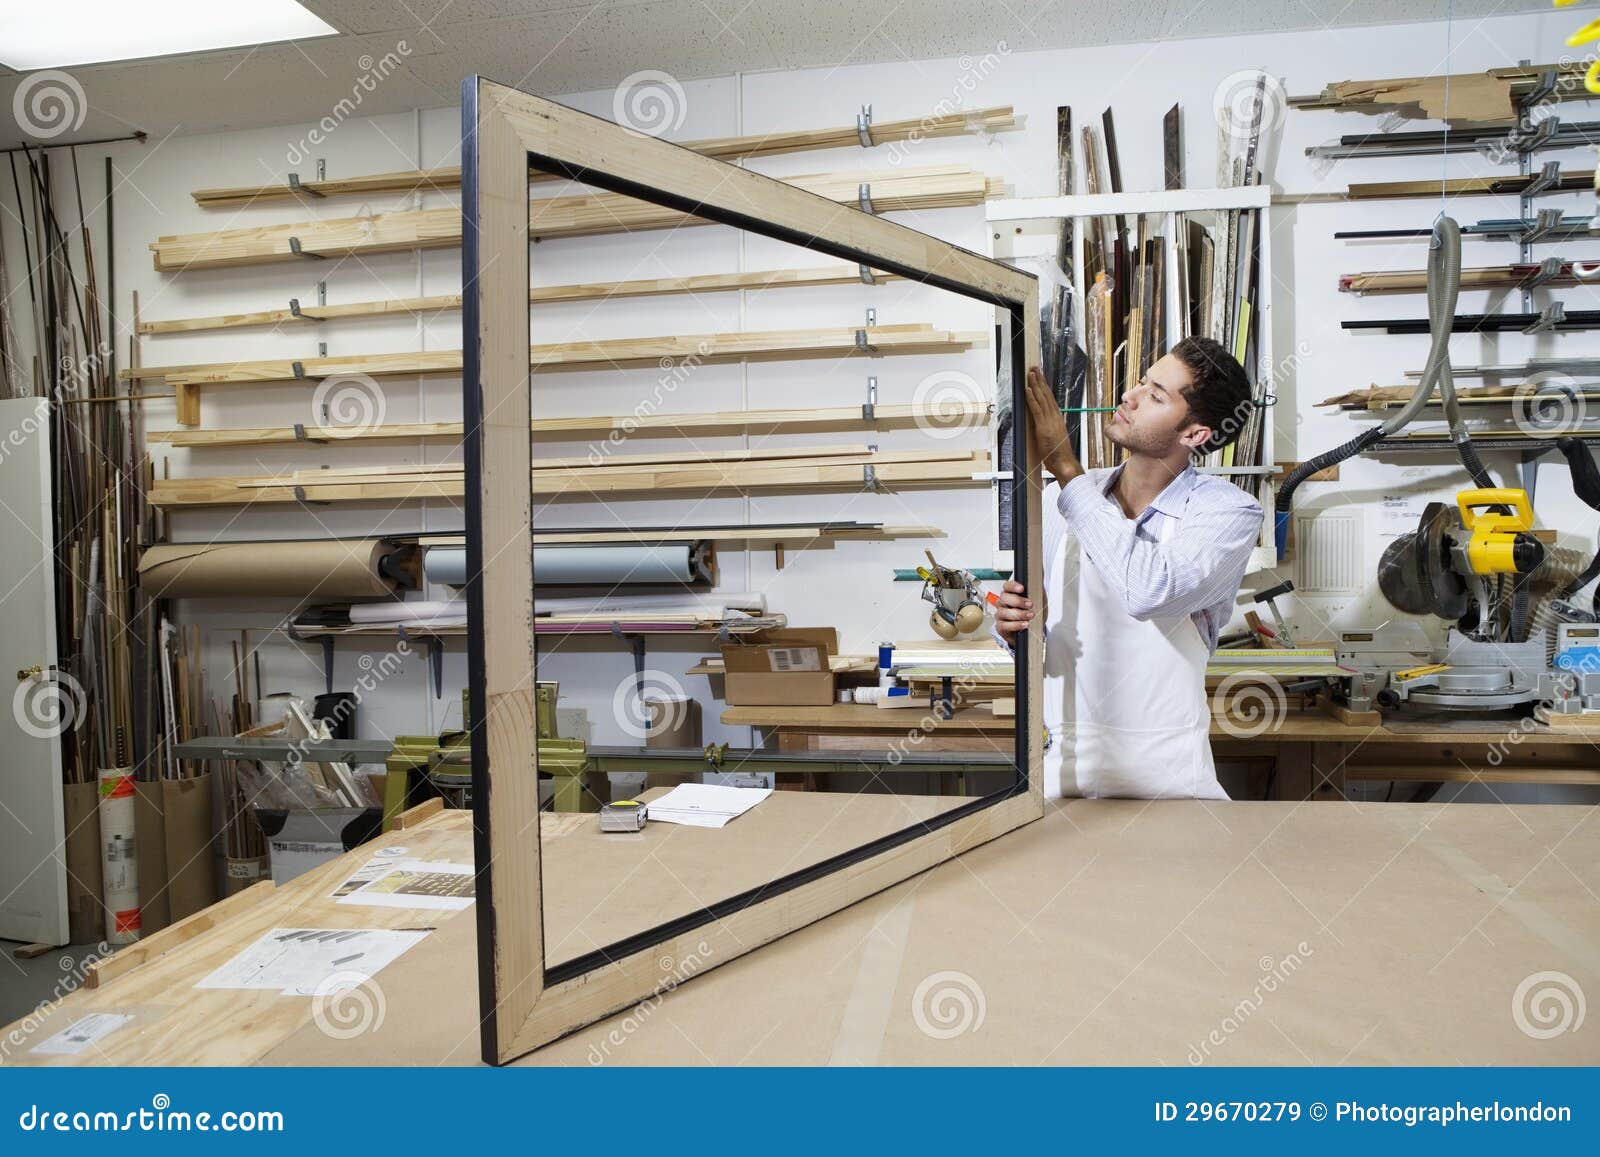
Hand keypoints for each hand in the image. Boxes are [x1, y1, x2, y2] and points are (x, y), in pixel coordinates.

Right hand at [994, 579, 1035, 637]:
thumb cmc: (1031, 612)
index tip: (1022, 588)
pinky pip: (1004, 625)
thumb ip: (1037, 586)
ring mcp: (1000, 614)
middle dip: (1018, 601)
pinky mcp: (1000, 626)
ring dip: (1019, 614)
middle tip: (1030, 604)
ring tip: (1030, 616)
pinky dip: (1015, 625)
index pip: (1007, 586)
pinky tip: (1024, 624)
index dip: (1013, 586)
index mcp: (1010, 593)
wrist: (1031, 629)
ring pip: (1004, 612)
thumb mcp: (1038, 599)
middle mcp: (1003, 603)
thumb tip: (1041, 570)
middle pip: (1004, 598)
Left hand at [1022, 365, 1081, 485]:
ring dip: (1035, 385)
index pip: (1050, 399)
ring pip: (1042, 399)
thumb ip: (1049, 429)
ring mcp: (1049, 421)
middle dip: (1040, 380)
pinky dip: (1032, 399)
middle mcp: (1054, 416)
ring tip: (1031, 373)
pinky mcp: (1043, 427)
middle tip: (1035, 368)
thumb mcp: (1053, 438)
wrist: (1064, 462)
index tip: (1040, 376)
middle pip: (1046, 395)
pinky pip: (1036, 409)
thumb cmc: (1059, 454)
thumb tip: (1044, 424)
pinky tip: (1028, 389)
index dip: (1044, 387)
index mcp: (1057, 418)